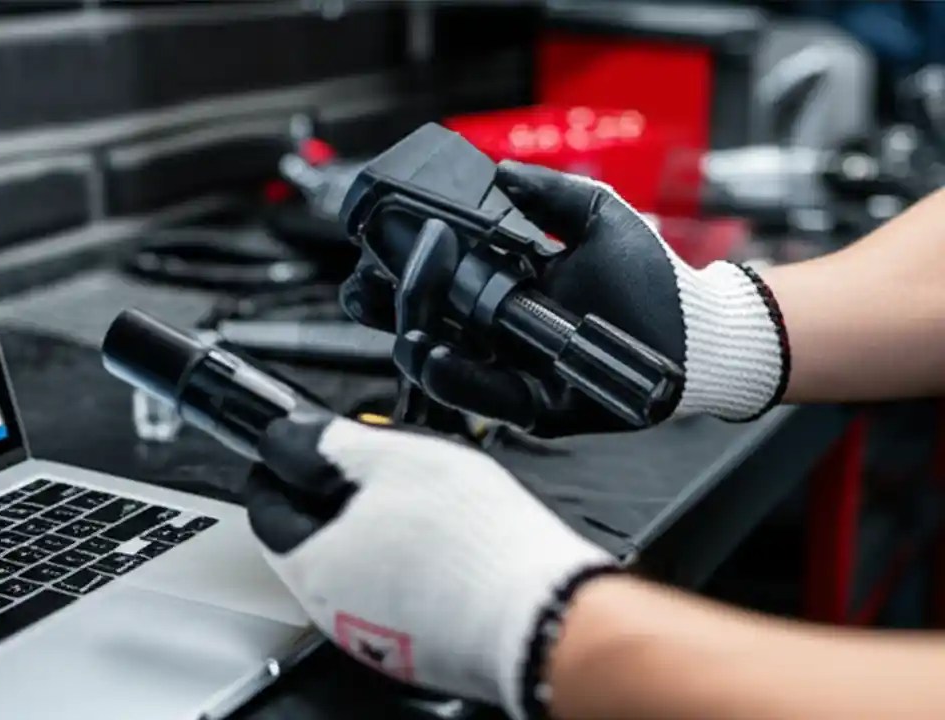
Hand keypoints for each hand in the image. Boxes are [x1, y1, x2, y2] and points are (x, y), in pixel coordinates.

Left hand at [244, 416, 614, 716]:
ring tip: (413, 498)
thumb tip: (294, 435)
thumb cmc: (472, 541)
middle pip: (310, 539)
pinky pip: (393, 595)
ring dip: (371, 530)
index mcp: (311, 564)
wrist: (542, 614)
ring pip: (354, 568)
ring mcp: (373, 635)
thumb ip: (334, 442)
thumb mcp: (396, 457)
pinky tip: (439, 543)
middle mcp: (331, 610)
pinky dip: (403, 564)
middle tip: (366, 464)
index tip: (297, 445)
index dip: (281, 465)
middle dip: (329, 496)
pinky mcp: (415, 646)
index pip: (266, 507)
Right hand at [341, 162, 790, 435]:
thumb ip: (546, 193)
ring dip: (408, 333)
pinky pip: (482, 396)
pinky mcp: (530, 406)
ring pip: (437, 360)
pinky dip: (452, 377)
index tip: (370, 244)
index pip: (432, 279)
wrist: (698, 330)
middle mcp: (495, 333)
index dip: (395, 265)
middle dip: (383, 301)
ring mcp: (509, 370)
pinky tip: (431, 353)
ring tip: (395, 306)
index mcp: (500, 288)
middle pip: (419, 319)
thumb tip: (496, 171)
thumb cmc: (650, 278)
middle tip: (369, 279)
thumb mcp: (596, 216)